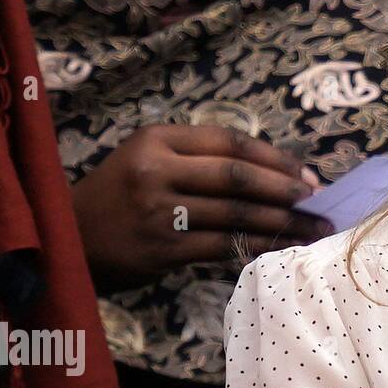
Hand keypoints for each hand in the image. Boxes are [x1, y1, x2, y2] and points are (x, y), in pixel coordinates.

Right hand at [70, 124, 331, 291]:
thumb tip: (278, 171)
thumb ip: (201, 158)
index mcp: (157, 139)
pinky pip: (224, 245)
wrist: (68, 239)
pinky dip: (260, 246)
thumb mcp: (149, 158)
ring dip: (283, 222)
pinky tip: (284, 247)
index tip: (308, 174)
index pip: (231, 142)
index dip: (275, 158)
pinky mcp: (163, 249)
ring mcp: (158, 211)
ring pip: (236, 214)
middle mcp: (157, 170)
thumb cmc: (121, 196)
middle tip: (319, 201)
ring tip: (314, 227)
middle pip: (238, 177)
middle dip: (286, 189)